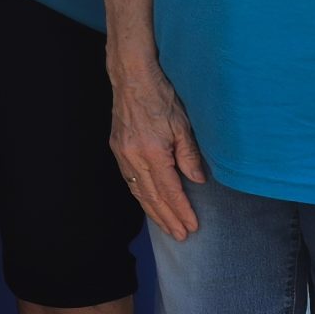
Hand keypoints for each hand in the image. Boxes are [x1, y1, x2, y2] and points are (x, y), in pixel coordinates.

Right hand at [108, 57, 205, 241]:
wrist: (132, 77)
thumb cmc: (161, 96)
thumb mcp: (183, 125)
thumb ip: (189, 155)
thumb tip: (197, 180)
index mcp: (152, 152)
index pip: (169, 190)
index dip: (181, 211)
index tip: (192, 226)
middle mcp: (133, 157)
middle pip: (152, 197)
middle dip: (167, 218)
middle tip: (180, 236)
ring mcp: (122, 153)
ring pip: (138, 191)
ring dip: (153, 211)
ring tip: (166, 226)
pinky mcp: (117, 148)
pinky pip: (130, 180)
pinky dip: (141, 196)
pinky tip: (149, 203)